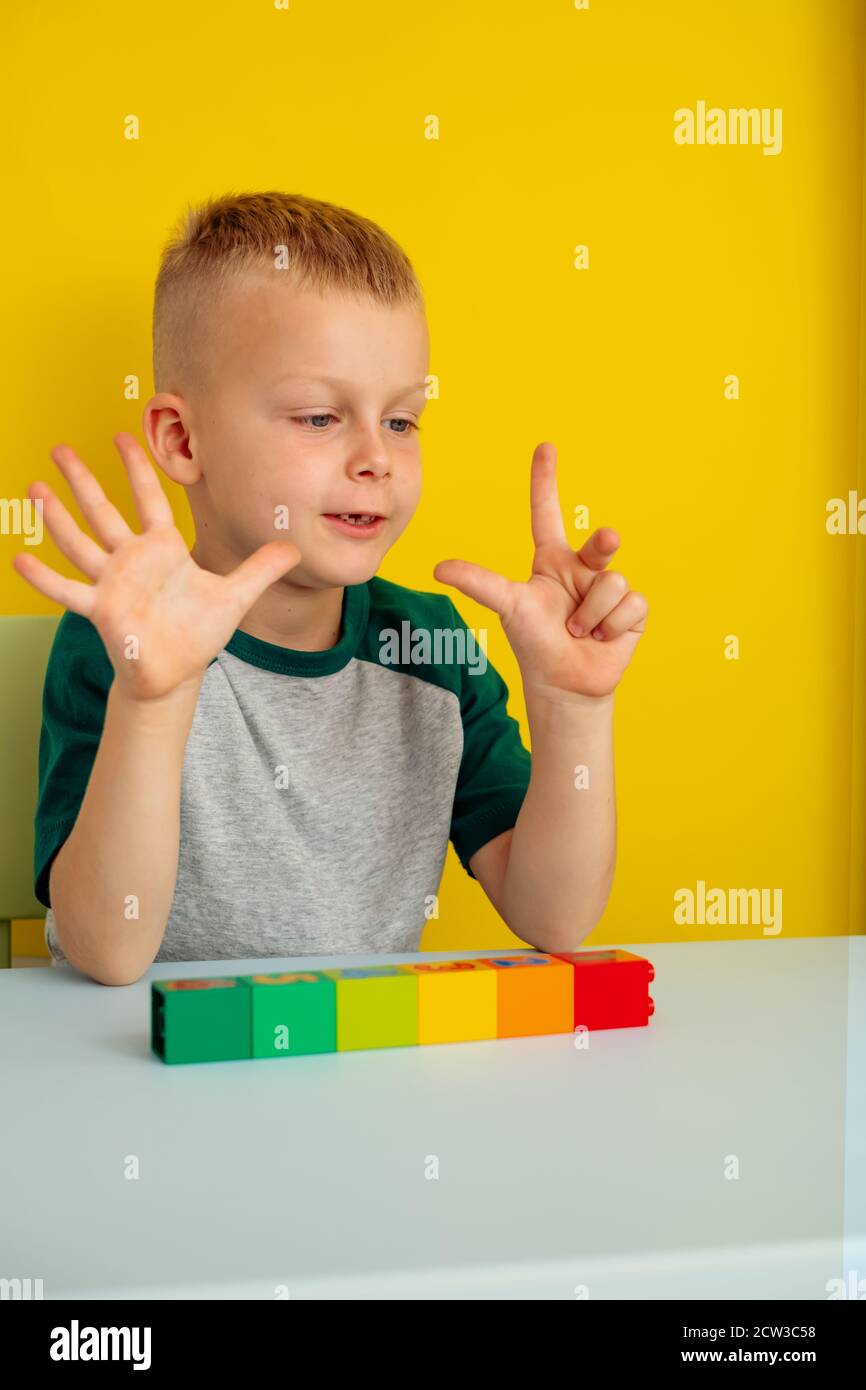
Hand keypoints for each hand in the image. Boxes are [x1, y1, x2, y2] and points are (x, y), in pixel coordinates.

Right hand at [13, 433, 300, 701]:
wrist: (178, 671)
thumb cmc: (198, 632)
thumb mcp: (236, 596)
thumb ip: (262, 569)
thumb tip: (296, 547)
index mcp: (162, 549)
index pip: (148, 498)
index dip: (137, 467)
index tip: (123, 435)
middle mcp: (132, 560)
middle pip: (103, 510)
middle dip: (83, 480)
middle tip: (60, 448)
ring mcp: (112, 582)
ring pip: (80, 543)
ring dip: (58, 517)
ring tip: (34, 489)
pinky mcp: (102, 610)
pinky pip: (69, 591)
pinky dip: (45, 577)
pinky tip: (20, 559)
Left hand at [433, 442, 646, 700]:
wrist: (565, 684)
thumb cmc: (534, 643)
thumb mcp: (506, 607)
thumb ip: (478, 584)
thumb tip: (438, 568)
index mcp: (551, 560)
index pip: (547, 513)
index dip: (545, 480)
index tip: (545, 446)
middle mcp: (582, 569)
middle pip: (601, 543)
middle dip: (606, 541)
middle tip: (607, 540)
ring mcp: (609, 588)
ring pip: (613, 581)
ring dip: (592, 614)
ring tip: (579, 630)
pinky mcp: (632, 611)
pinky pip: (630, 603)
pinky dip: (612, 625)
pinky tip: (601, 637)